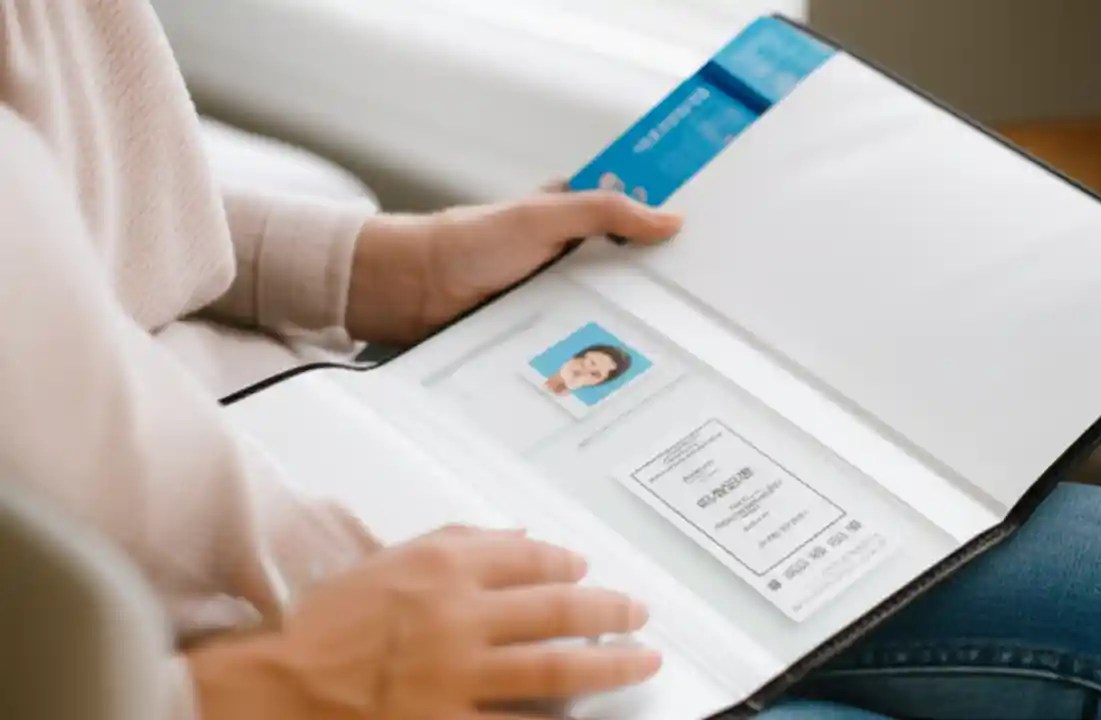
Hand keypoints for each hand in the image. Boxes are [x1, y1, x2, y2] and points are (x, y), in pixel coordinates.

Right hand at [191, 526, 657, 719]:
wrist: (280, 686)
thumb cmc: (330, 622)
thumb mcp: (391, 559)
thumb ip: (459, 540)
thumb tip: (523, 536)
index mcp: (443, 566)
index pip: (530, 557)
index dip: (569, 564)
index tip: (586, 571)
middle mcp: (458, 616)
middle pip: (558, 610)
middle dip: (610, 611)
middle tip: (639, 613)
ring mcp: (457, 676)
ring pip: (554, 669)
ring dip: (609, 664)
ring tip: (643, 659)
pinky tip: (588, 718)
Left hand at [346, 189, 681, 343]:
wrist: (417, 292)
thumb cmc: (469, 243)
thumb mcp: (543, 216)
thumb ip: (604, 213)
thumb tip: (667, 219)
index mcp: (574, 213)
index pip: (633, 209)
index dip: (666, 217)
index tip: (710, 232)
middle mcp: (572, 253)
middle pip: (632, 264)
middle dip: (662, 279)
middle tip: (708, 296)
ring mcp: (563, 293)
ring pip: (614, 305)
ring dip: (636, 319)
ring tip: (684, 336)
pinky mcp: (551, 329)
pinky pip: (587, 335)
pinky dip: (606, 344)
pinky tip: (635, 359)